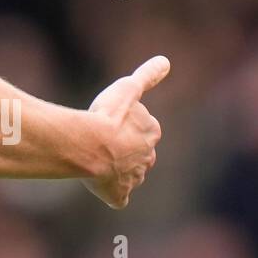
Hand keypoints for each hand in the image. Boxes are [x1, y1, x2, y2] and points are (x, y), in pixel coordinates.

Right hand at [81, 55, 168, 208]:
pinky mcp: (119, 194)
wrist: (91, 144)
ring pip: (130, 175)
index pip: (145, 130)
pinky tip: (103, 189)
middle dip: (127, 151)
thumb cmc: (107, 116)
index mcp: (150, 133)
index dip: (128, 126)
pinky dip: (113, 194)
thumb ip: (146, 76)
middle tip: (105, 142)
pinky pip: (118, 197)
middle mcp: (147, 157)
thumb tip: (166, 60)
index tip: (113, 122)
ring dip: (119, 171)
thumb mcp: (127, 89)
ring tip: (98, 162)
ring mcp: (133, 178)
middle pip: (140, 155)